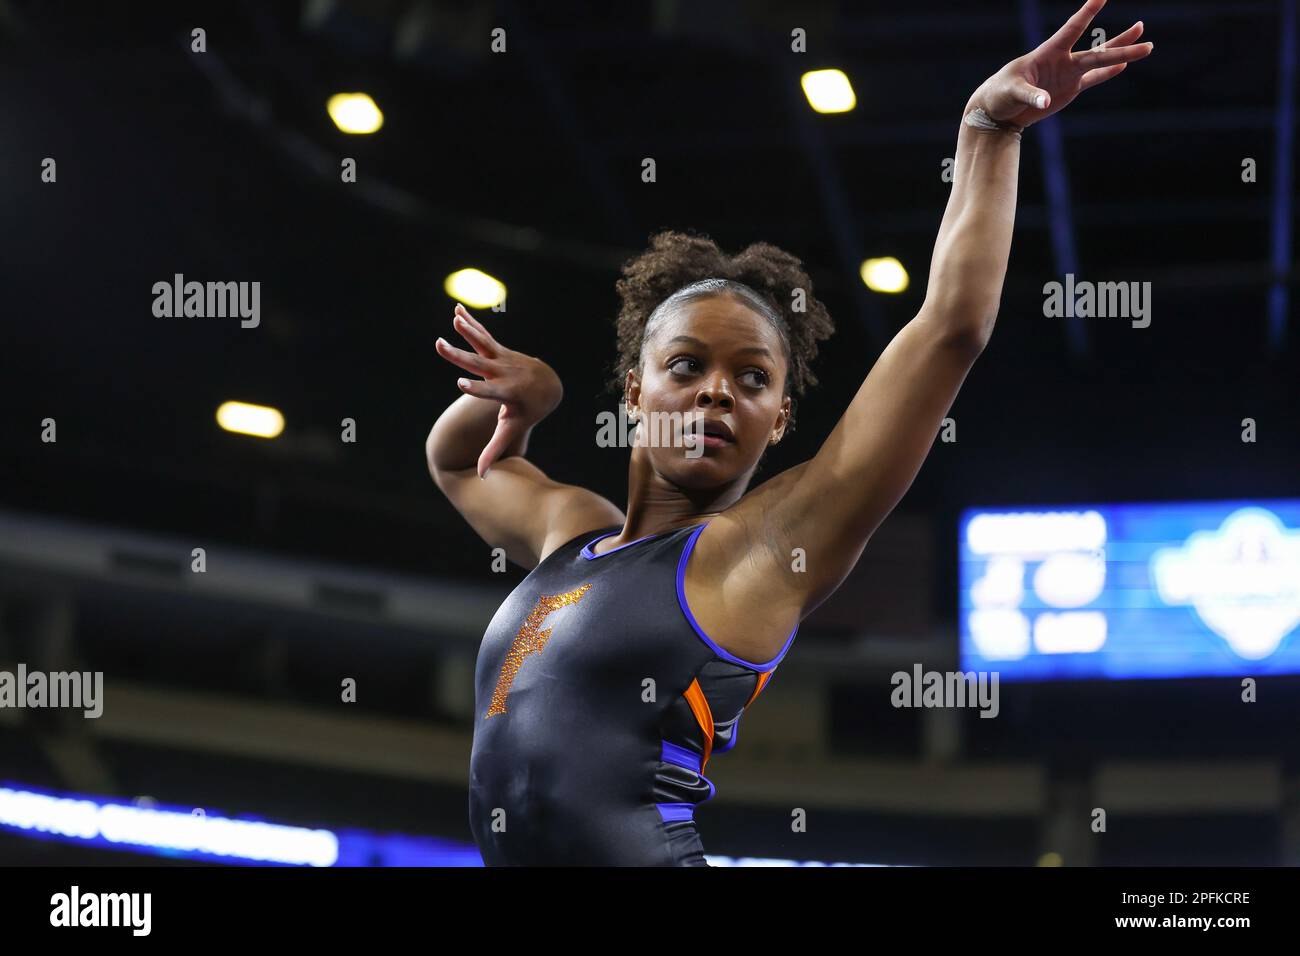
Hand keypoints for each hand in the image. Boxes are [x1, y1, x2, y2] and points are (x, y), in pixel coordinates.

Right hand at [435, 303, 562, 478]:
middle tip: (439, 345)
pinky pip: (483, 334)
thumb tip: (482, 476)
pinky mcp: (499, 349)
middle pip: (478, 364)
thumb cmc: (528, 411)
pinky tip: (457, 310)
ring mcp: (502, 359)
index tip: (459, 385)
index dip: (475, 389)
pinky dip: (471, 323)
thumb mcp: (512, 430)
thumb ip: (495, 450)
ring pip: (482, 343)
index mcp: (507, 394)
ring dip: (468, 330)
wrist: (550, 385)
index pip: (489, 392)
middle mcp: (504, 373)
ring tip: (453, 318)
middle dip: (459, 356)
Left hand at [969, 0, 1152, 128]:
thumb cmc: (1000, 94)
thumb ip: (1030, 95)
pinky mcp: (1069, 89)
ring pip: (1100, 61)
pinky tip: (1124, 65)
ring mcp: (1068, 74)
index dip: (1087, 13)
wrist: (999, 110)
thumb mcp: (1012, 92)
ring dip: (1122, 53)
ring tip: (1147, 44)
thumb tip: (1045, 102)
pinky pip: (1093, 79)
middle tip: (1142, 28)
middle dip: (1120, 42)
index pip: (1071, 28)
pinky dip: (1108, 73)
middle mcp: (1062, 60)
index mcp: (1048, 52)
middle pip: (1096, 49)